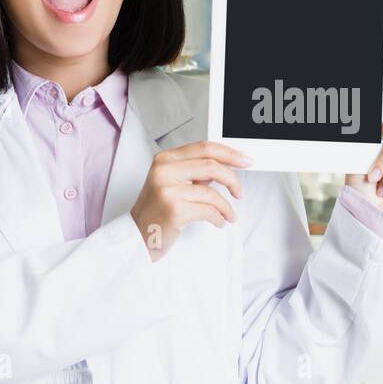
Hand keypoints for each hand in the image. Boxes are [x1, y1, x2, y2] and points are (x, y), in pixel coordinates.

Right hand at [130, 140, 249, 261]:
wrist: (137, 236)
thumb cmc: (156, 211)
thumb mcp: (172, 183)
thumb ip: (195, 172)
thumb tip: (226, 166)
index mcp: (165, 159)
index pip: (204, 147)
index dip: (229, 153)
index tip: (245, 160)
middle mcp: (164, 171)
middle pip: (211, 165)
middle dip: (232, 180)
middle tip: (240, 191)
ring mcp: (168, 189)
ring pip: (212, 192)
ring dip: (226, 207)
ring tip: (228, 214)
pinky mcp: (175, 209)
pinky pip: (209, 210)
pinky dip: (219, 217)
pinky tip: (218, 221)